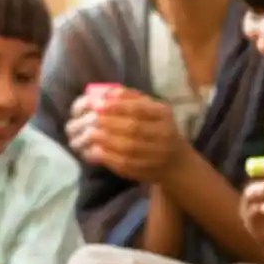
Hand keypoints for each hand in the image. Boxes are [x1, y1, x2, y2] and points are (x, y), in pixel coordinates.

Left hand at [68, 88, 183, 181]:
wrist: (174, 161)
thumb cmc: (155, 127)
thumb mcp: (149, 108)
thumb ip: (129, 98)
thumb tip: (106, 92)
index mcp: (163, 114)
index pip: (139, 108)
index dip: (117, 107)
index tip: (97, 104)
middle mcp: (164, 134)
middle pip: (133, 128)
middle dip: (108, 123)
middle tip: (89, 120)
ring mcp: (156, 155)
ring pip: (128, 148)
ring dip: (105, 141)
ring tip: (89, 134)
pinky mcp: (146, 171)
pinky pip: (125, 165)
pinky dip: (107, 158)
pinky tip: (94, 151)